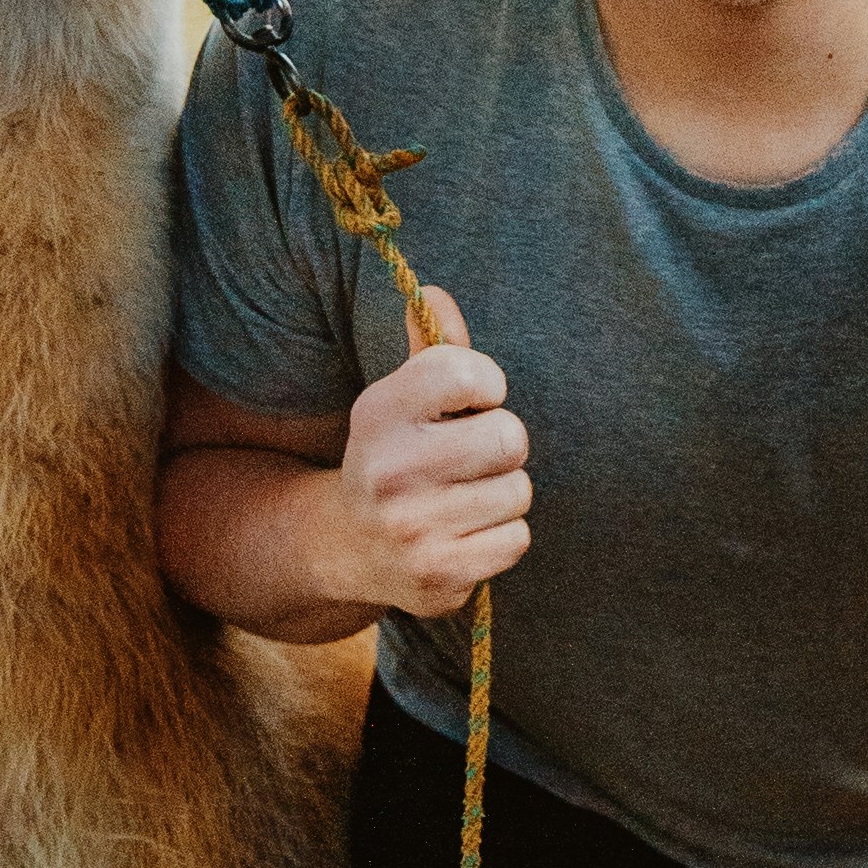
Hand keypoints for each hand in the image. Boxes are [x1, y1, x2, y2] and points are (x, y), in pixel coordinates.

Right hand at [323, 285, 531, 616]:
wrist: (349, 545)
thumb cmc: (396, 453)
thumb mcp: (401, 398)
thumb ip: (431, 345)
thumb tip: (435, 292)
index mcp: (377, 412)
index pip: (465, 370)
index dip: (486, 383)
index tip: (470, 400)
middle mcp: (389, 470)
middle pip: (509, 437)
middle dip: (501, 445)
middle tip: (469, 457)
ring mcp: (412, 528)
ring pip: (518, 490)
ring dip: (503, 492)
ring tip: (464, 496)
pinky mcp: (437, 576)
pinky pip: (516, 539)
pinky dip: (502, 536)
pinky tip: (466, 533)